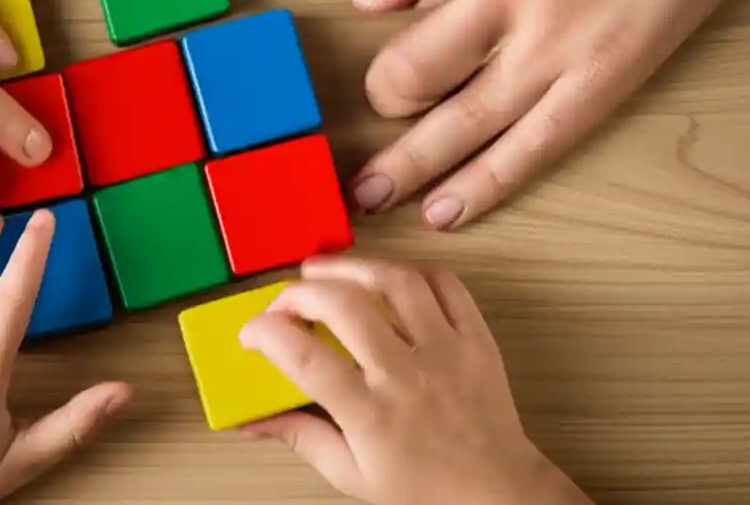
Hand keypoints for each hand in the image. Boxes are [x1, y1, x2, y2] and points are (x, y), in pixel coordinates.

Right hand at [239, 259, 590, 504]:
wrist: (497, 492)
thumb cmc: (424, 489)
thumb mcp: (351, 474)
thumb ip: (300, 437)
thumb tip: (252, 419)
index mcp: (371, 414)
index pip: (306, 359)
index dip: (267, 334)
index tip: (252, 332)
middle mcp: (406, 375)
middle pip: (344, 306)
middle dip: (301, 291)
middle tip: (284, 299)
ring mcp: (445, 350)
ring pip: (396, 281)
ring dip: (352, 266)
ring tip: (325, 270)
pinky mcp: (475, 338)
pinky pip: (446, 284)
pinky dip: (411, 271)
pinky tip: (385, 278)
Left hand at [349, 0, 749, 229]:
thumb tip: (369, 2)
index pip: (402, 40)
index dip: (384, 77)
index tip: (386, 89)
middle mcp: (508, 5)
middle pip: (422, 87)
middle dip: (386, 138)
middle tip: (358, 180)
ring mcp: (560, 46)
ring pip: (471, 127)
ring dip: (417, 175)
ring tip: (379, 205)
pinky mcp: (608, 74)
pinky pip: (538, 143)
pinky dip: (490, 183)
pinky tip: (454, 208)